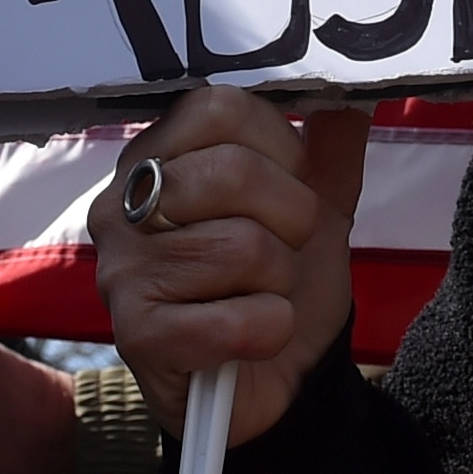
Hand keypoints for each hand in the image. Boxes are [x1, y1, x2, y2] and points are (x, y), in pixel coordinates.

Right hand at [87, 88, 369, 450]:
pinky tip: (252, 339)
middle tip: (283, 251)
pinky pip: (239, 320)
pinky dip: (270, 331)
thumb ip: (329, 145)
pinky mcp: (137, 335)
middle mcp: (122, 203)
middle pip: (231, 172)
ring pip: (243, 248)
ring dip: (280, 282)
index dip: (280, 145)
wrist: (278, 384)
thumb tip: (351, 90)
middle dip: (291, 219)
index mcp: (158, 155)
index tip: (292, 182)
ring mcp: (122, 270)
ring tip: (259, 295)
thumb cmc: (281, 281)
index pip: (217, 107)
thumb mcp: (318, 205)